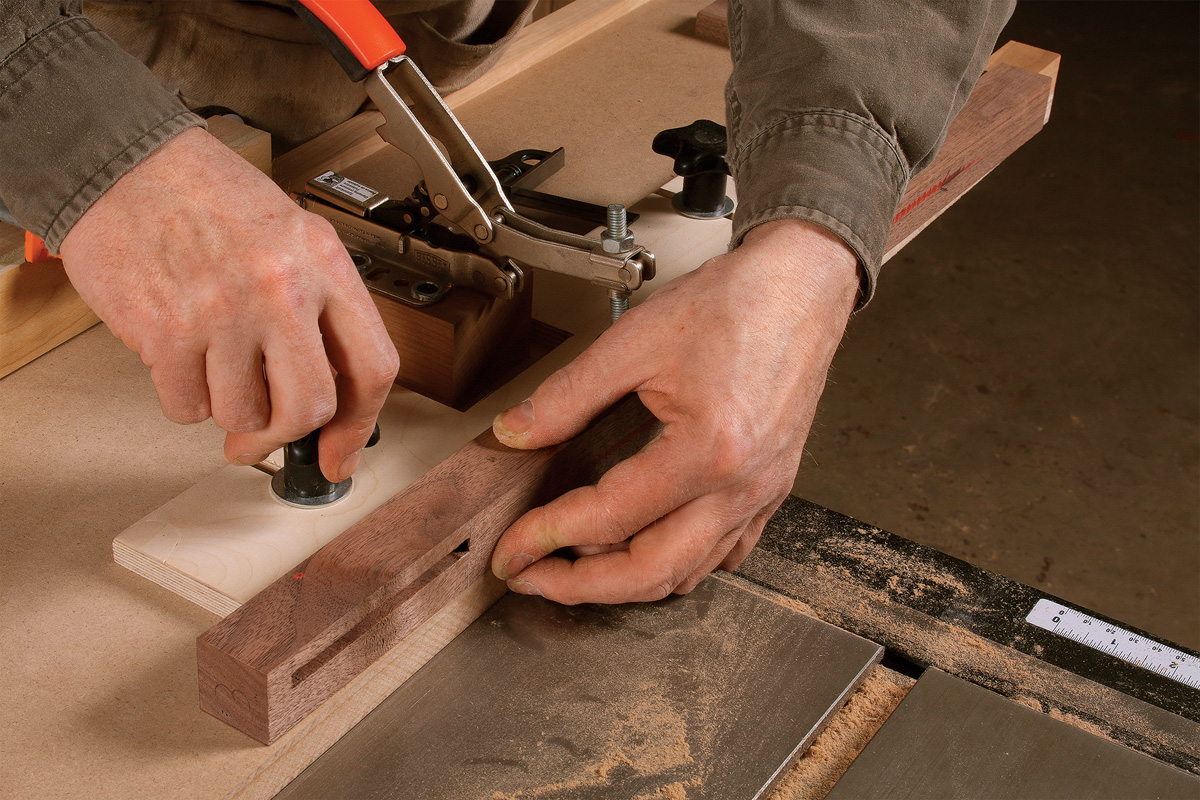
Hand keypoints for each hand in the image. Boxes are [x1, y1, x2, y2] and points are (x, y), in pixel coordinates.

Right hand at [59, 127, 398, 479]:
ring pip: (242, 414)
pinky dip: (182, 395)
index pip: (373, 367)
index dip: (360, 424)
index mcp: (323, 262)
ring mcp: (223, 312)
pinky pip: (186, 407)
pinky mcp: (166, 331)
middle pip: (310, 406)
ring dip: (226, 407)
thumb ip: (320, 308)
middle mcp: (281, 288)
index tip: (341, 452)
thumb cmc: (205, 196)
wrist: (122, 161)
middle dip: (284, 433)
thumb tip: (332, 394)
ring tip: (212, 364)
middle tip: (262, 435)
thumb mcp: (291, 236)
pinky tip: (178, 355)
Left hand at [489, 219, 858, 603]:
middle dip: (579, 588)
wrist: (802, 285)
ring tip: (574, 566)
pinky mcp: (771, 491)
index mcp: (707, 449)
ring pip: (688, 574)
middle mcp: (741, 486)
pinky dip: (675, 566)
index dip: (547, 537)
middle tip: (531, 576)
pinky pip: (722, 555)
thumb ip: (567, 396)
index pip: (609, 518)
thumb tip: (516, 433)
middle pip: (650, 572)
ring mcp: (761, 495)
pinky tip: (642, 549)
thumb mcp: (633, 341)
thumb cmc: (737, 304)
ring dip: (624, 583)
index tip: (511, 547)